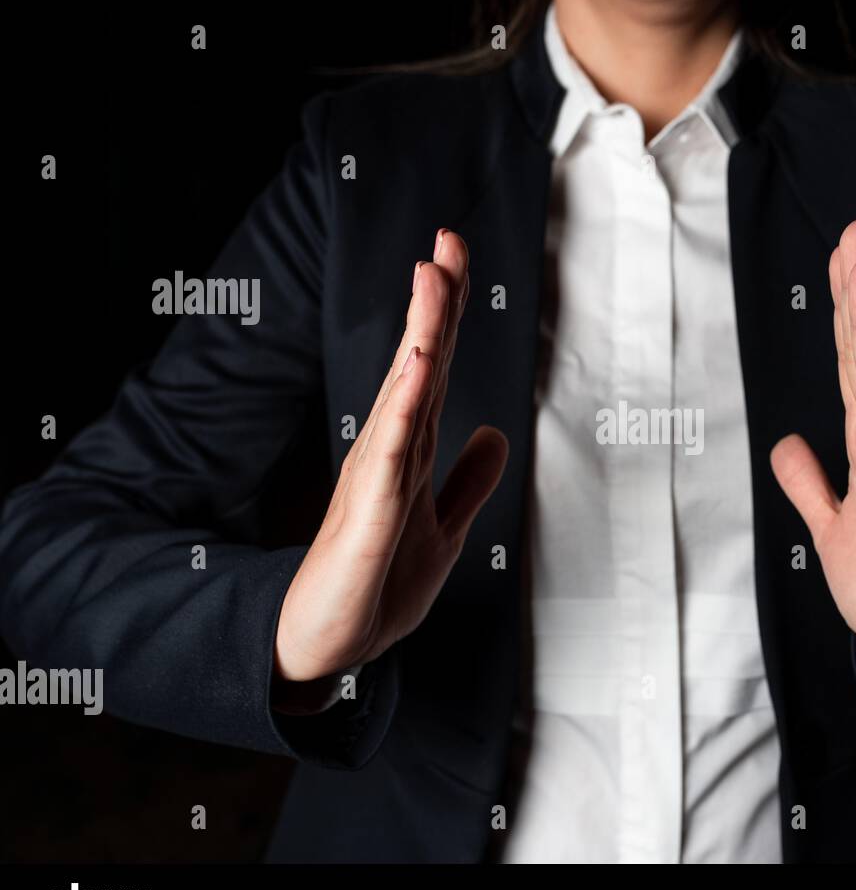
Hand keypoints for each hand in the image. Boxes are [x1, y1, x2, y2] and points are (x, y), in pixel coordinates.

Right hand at [274, 229, 508, 685]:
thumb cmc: (377, 588)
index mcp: (408, 452)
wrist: (325, 651)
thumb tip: (496, 434)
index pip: (436, 372)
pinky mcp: (368, 516)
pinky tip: (419, 364)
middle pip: (419, 366)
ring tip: (432, 277)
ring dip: (421, 335)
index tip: (455, 258)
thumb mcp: (444, 530)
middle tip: (446, 239)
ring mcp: (375, 480)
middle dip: (436, 303)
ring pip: (404, 395)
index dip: (448, 317)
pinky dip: (405, 406)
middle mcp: (389, 454)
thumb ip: (467, 482)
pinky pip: (390, 453)